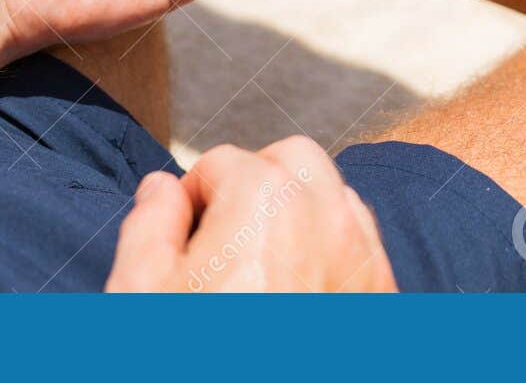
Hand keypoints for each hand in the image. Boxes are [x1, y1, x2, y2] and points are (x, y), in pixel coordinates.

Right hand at [105, 137, 396, 292]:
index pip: (220, 163)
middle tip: (221, 245)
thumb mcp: (139, 298)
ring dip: (299, 215)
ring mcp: (366, 258)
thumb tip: (162, 189)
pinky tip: (297, 302)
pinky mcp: (387, 301)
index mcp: (264, 197)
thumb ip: (148, 227)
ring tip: (258, 274)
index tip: (181, 249)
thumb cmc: (193, 365)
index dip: (190, 204)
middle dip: (255, 186)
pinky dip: (333, 255)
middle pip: (290, 163)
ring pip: (334, 201)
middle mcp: (327, 214)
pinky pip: (362, 250)